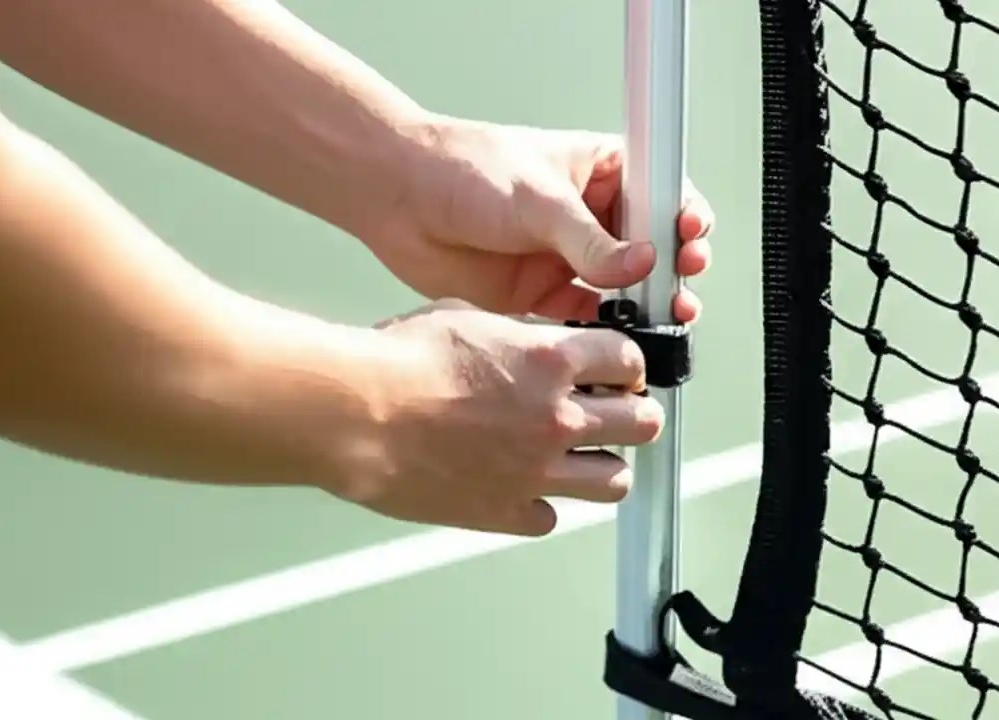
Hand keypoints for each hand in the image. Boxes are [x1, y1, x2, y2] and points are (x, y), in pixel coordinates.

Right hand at [331, 299, 663, 535]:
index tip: (620, 373)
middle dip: (634, 415)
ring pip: (614, 479)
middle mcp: (556, 417)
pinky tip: (522, 487)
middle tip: (618, 415)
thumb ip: (516, 334)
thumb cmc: (397, 361)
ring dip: (604, 465)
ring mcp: (536, 469)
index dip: (628, 366)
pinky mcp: (506, 510)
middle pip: (642, 423)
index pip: (629, 361)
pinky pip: (551, 517)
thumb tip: (530, 341)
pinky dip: (542, 504)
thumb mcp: (467, 318)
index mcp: (550, 360)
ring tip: (583, 458)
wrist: (356, 413)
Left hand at [359, 117, 713, 322]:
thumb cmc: (464, 168)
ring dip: (645, 303)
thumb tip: (640, 263)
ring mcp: (566, 256)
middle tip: (681, 283)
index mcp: (599, 171)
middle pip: (650, 247)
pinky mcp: (541, 292)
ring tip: (662, 316)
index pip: (660, 193)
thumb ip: (591, 239)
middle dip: (672, 268)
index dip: (682, 217)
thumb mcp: (539, 199)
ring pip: (624, 287)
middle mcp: (589, 215)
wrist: (400, 198)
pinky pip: (586, 317)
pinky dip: (606, 329)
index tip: (691, 238)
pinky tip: (617, 335)